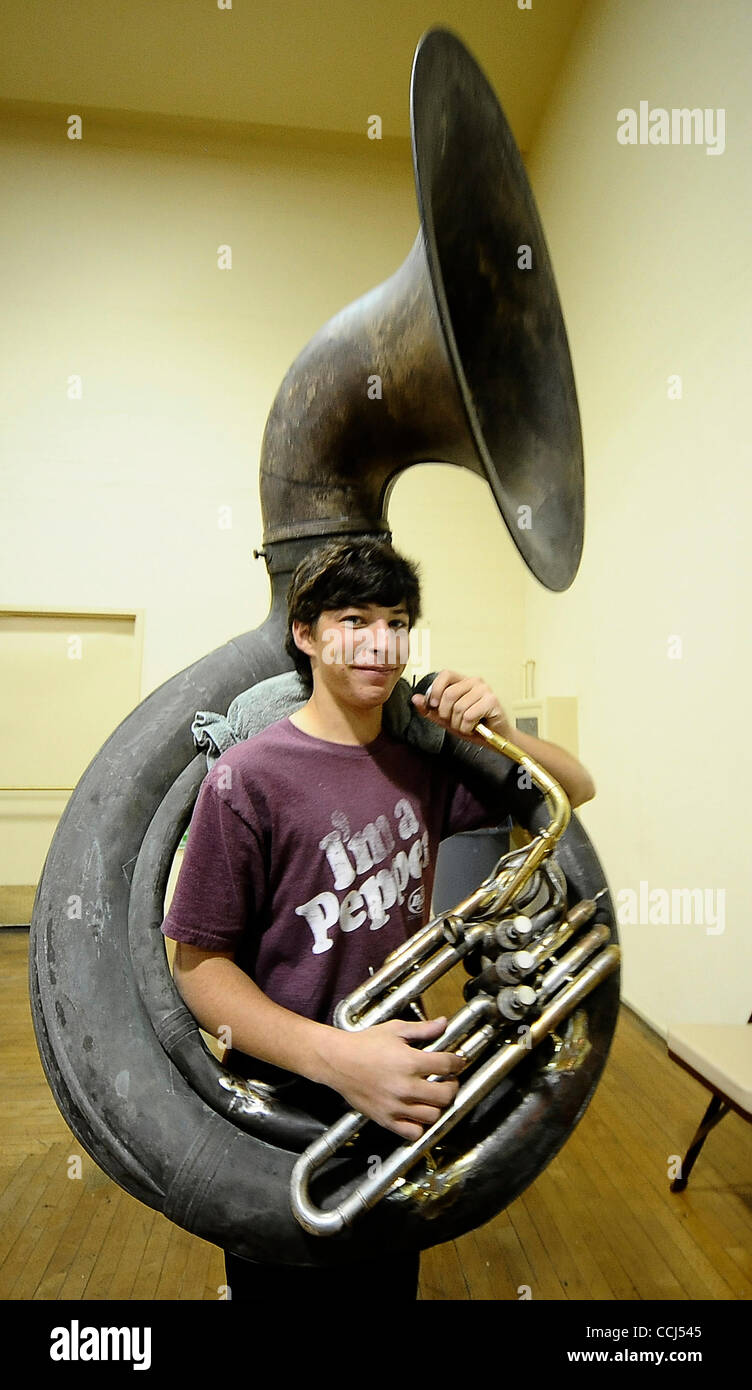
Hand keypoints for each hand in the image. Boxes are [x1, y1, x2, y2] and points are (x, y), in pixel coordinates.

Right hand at [323, 1016, 463, 1140]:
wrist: (337, 1061)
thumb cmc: (364, 1044)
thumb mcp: (395, 1030)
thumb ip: (422, 1029)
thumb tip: (443, 1023)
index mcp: (410, 1062)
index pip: (447, 1065)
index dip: (458, 1063)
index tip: (458, 1062)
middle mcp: (405, 1086)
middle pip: (445, 1095)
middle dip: (452, 1086)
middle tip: (448, 1081)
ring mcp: (396, 1106)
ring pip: (433, 1116)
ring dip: (438, 1106)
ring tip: (433, 1097)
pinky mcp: (386, 1119)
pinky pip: (413, 1132)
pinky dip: (419, 1126)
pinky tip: (417, 1113)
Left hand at [411, 670, 511, 744]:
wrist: (494, 738)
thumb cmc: (472, 725)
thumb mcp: (446, 719)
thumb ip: (430, 709)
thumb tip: (415, 698)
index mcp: (462, 681)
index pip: (444, 675)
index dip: (435, 690)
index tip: (434, 705)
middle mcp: (474, 682)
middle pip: (449, 694)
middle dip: (446, 714)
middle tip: (454, 721)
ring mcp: (484, 690)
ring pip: (459, 708)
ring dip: (458, 724)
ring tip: (466, 726)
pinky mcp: (492, 701)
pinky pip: (469, 716)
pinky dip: (467, 727)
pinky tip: (473, 727)